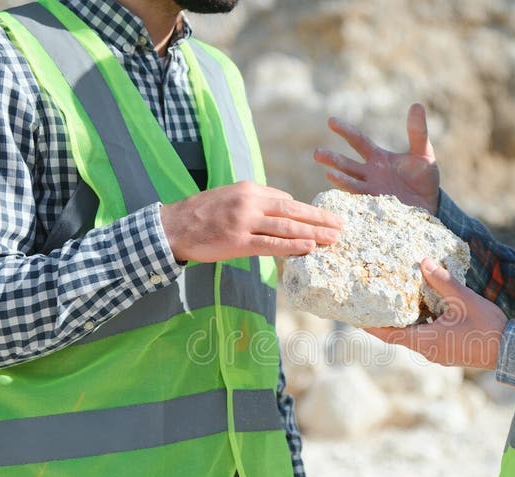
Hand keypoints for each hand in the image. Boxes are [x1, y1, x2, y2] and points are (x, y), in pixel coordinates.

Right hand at [159, 181, 342, 262]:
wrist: (172, 226)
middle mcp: (250, 201)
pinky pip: (271, 244)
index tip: (324, 219)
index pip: (284, 200)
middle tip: (341, 224)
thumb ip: (255, 202)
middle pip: (292, 210)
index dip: (305, 212)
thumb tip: (282, 207)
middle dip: (319, 218)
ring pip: (286, 227)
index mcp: (249, 189)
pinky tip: (310, 248)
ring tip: (333, 238)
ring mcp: (244, 222)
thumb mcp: (229, 197)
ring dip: (314, 232)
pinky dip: (292, 246)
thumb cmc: (201, 214)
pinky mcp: (238, 241)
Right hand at [314, 103, 440, 214]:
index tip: (331, 121)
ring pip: (350, 183)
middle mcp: (369, 174)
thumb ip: (418, 133)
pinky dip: (351, 199)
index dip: (345, 131)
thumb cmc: (424, 178)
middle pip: (346, 164)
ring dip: (339, 179)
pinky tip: (344, 196)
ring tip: (329, 173)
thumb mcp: (423, 153)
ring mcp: (370, 191)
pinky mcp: (375, 207)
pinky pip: (360, 202)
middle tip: (317, 153)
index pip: (358, 141)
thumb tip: (417, 105)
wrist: (430, 205)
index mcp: (377, 158)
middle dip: (332, 159)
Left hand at [366, 259, 507, 368]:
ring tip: (395, 301)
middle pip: (399, 335)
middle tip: (374, 302)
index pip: (390, 335)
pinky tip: (423, 308)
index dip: (372, 326)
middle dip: (386, 320)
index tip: (356, 317)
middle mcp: (427, 350)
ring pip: (413, 335)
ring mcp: (437, 353)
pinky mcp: (446, 351)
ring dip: (404, 321)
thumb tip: (423, 263)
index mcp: (426, 341)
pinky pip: (426, 337)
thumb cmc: (487, 328)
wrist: (510, 350)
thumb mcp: (464, 300)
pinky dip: (419, 324)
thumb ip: (443, 282)